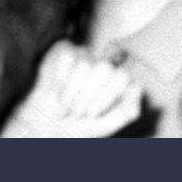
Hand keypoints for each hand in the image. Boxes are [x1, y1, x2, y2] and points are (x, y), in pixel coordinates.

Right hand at [2, 41, 142, 138]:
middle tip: (78, 114)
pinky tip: (55, 93)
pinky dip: (60, 82)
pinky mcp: (65, 53)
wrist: (44, 126)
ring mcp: (85, 58)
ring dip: (72, 93)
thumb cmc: (78, 128)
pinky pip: (67, 60)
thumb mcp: (106, 126)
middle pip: (105, 69)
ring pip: (85, 66)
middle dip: (89, 96)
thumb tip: (137, 87)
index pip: (122, 77)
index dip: (106, 96)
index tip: (92, 115)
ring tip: (66, 109)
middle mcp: (104, 68)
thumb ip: (127, 110)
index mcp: (118, 85)